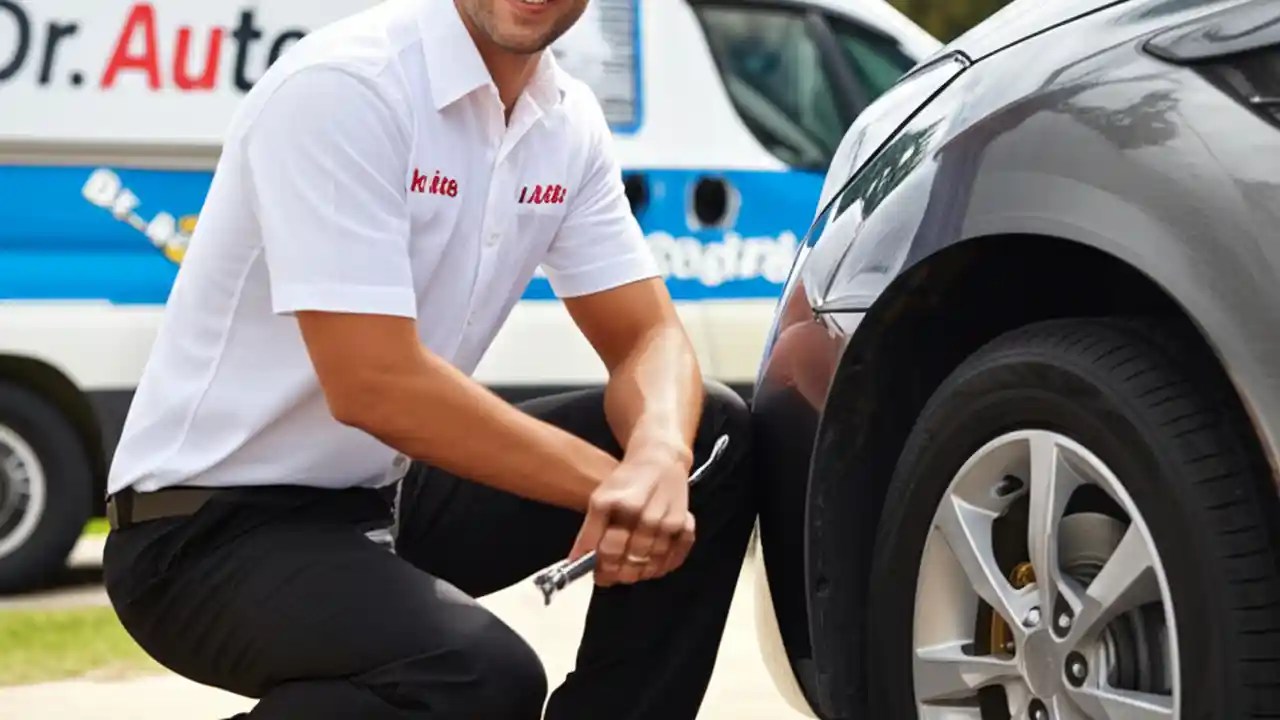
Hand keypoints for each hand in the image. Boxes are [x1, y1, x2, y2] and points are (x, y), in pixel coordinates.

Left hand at [568, 453, 695, 585]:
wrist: (660, 459)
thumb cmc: (627, 481)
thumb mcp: (601, 499)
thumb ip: (589, 531)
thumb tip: (575, 561)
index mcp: (619, 504)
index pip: (608, 550)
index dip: (601, 568)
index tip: (597, 574)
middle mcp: (645, 513)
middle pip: (631, 559)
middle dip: (619, 573)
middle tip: (612, 576)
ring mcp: (668, 520)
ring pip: (652, 563)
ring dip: (639, 573)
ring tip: (629, 571)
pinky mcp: (686, 524)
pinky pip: (674, 558)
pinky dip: (661, 567)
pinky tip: (650, 566)